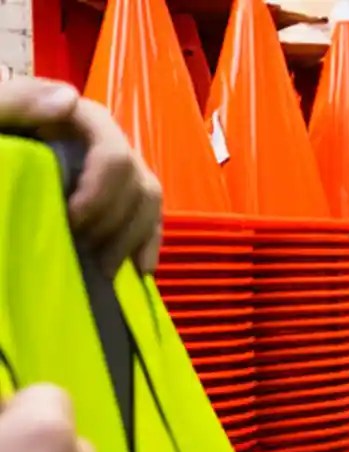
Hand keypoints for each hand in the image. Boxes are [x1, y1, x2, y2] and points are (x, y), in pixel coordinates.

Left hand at [0, 77, 162, 275]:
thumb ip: (15, 101)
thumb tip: (69, 102)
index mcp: (73, 118)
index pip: (113, 153)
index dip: (101, 191)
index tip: (72, 220)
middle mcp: (99, 140)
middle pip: (135, 179)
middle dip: (114, 220)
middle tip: (83, 248)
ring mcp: (107, 168)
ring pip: (146, 198)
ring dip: (132, 236)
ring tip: (106, 268)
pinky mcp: (110, 194)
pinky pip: (145, 214)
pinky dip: (147, 241)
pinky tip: (140, 268)